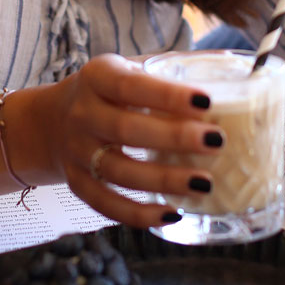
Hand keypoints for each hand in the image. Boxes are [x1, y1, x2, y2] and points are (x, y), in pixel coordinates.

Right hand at [37, 53, 224, 227]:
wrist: (51, 121)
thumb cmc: (109, 93)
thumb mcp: (128, 69)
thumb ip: (168, 71)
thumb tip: (232, 70)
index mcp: (98, 76)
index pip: (132, 85)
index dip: (168, 95)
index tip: (207, 102)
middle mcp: (82, 113)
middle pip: (126, 129)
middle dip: (173, 137)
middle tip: (216, 142)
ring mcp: (76, 151)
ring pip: (118, 171)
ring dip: (162, 181)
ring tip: (204, 184)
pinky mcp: (76, 183)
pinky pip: (105, 205)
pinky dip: (137, 215)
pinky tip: (172, 214)